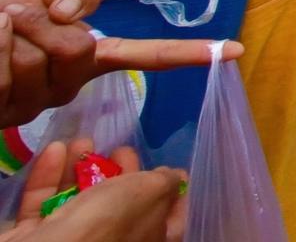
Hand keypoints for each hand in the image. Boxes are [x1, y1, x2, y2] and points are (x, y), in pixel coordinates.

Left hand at [0, 0, 242, 129]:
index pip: (145, 56)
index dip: (189, 54)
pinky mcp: (6, 114)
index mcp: (85, 59)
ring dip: (7, 35)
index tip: (234, 51)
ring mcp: (35, 105)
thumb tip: (75, 17)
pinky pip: (6, 68)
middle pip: (78, 48)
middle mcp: (68, 88)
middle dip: (40, 23)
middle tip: (12, 17)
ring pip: (39, 59)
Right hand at [10, 139, 186, 240]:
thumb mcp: (149, 193)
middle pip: (122, 206)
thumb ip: (165, 182)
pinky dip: (50, 177)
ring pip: (80, 202)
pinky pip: (44, 205)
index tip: (165, 167)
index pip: (170, 219)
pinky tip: (57, 151)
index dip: (171, 192)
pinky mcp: (40, 237)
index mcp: (149, 240)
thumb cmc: (108, 222)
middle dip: (121, 173)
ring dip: (81, 168)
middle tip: (119, 150)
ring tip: (83, 142)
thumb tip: (174, 176)